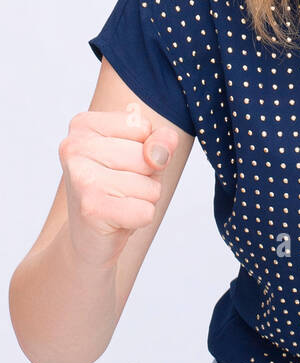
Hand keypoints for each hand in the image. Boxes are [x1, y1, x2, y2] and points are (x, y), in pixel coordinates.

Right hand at [59, 103, 178, 269]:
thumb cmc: (118, 187)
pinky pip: (145, 211)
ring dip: (143, 198)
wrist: (88, 237)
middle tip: (119, 188)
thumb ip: (160, 140)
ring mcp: (81, 178)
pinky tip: (117, 219)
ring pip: (150, 185)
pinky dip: (140, 218)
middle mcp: (75, 147)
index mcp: (83, 125)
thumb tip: (160, 151)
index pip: (143, 127)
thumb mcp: (143, 153)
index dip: (145, 149)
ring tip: (117, 202)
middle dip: (146, 177)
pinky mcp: (91, 208)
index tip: (120, 164)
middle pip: (148, 157)